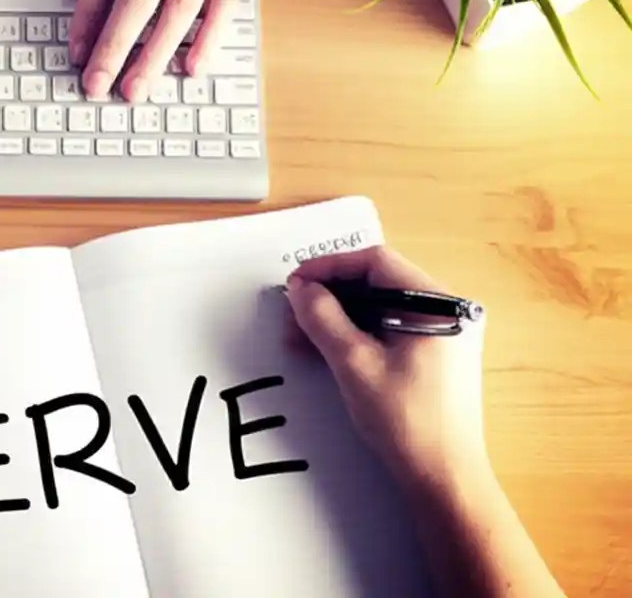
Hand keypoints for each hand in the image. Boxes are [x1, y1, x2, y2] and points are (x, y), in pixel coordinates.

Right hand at [282, 247, 489, 482]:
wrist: (444, 476)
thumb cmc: (405, 420)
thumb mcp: (354, 363)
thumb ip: (323, 318)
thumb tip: (300, 288)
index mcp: (437, 304)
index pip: (376, 262)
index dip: (329, 267)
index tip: (295, 282)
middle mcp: (446, 310)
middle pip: (377, 281)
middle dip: (329, 294)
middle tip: (292, 313)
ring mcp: (442, 332)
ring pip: (380, 306)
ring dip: (338, 316)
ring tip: (301, 336)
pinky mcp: (434, 354)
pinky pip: (388, 328)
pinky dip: (355, 333)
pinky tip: (326, 349)